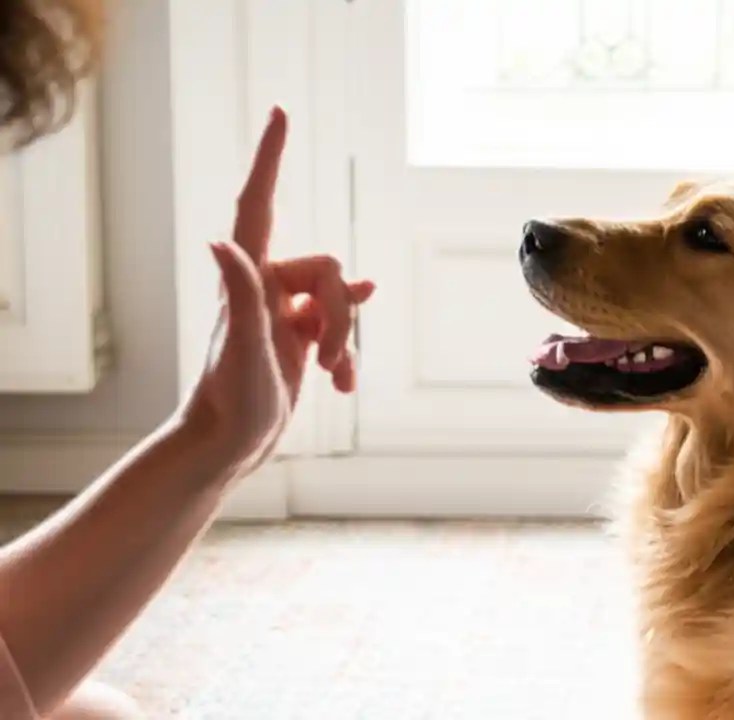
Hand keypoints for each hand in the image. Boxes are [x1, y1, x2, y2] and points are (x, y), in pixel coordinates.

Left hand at [182, 108, 374, 472]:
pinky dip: (349, 353)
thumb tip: (219, 241)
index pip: (259, 203)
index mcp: (248, 278)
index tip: (280, 112)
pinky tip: (346, 379)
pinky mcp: (300, 338)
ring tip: (332, 377)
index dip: (270, 157)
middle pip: (329, 270)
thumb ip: (239, 291)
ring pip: (341, 301)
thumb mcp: (242, 346)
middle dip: (340, 316)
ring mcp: (284, 312)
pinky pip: (341, 329)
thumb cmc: (229, 398)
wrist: (228, 445)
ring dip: (345, 340)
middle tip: (325, 360)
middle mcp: (264, 287)